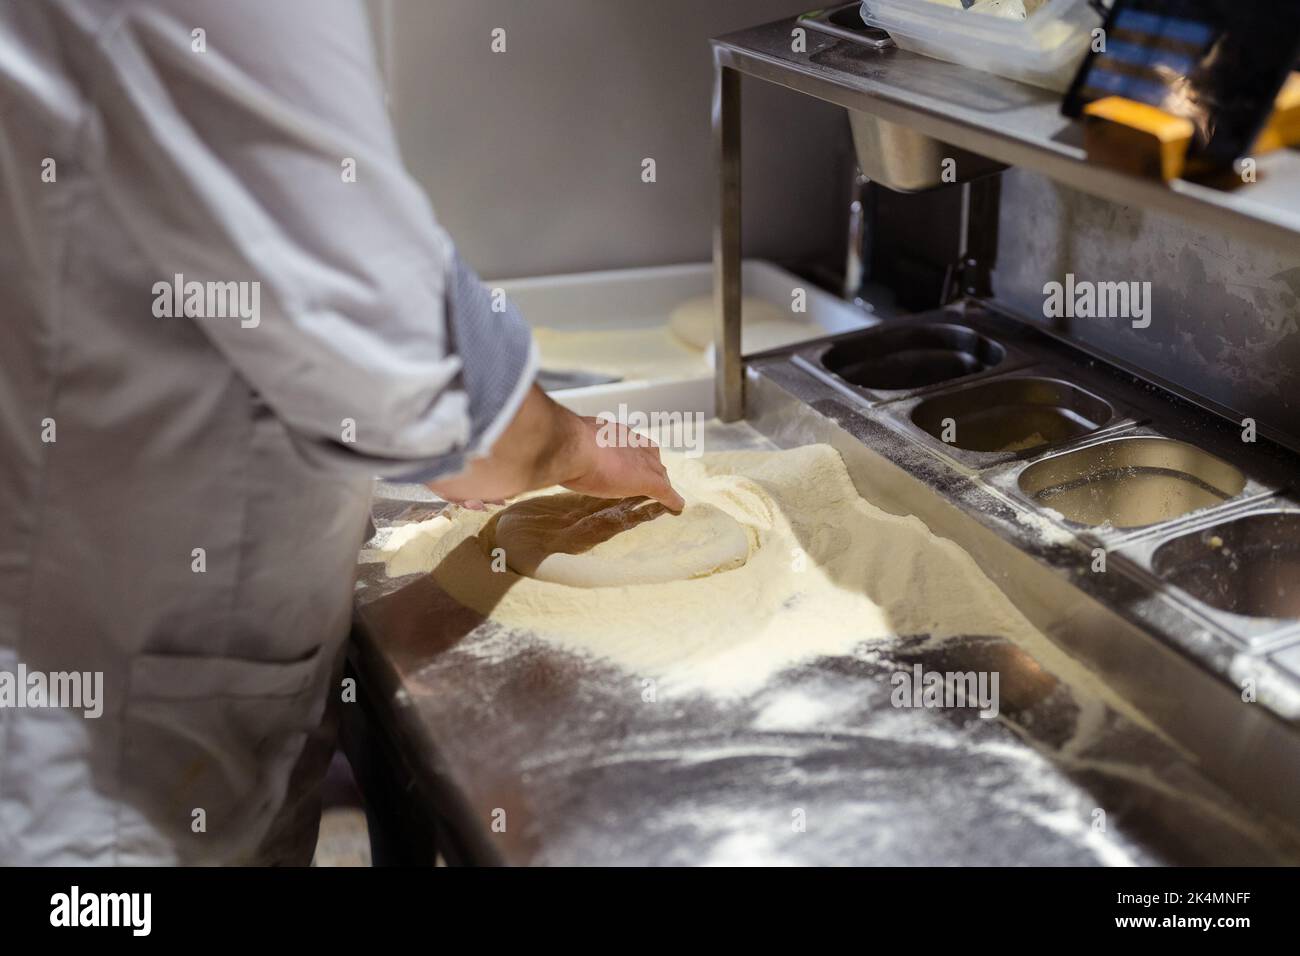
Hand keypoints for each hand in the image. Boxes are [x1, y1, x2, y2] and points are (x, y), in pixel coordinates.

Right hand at [560, 417, 684, 511]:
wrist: (574, 447)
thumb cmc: (563, 445)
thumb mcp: (567, 444)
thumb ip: (566, 450)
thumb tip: (547, 461)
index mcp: (610, 432)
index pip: (628, 442)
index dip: (632, 453)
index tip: (628, 461)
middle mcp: (631, 442)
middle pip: (650, 454)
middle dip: (652, 465)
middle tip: (653, 477)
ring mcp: (642, 461)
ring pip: (659, 472)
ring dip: (662, 481)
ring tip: (665, 493)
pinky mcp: (649, 480)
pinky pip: (665, 492)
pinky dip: (672, 499)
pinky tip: (676, 507)